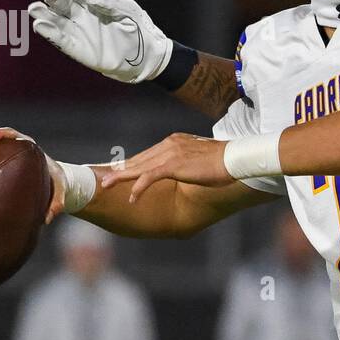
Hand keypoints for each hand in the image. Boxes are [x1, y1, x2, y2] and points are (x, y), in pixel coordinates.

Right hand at [28, 0, 172, 83]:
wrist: (149, 54)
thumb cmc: (139, 29)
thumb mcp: (127, 10)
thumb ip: (108, 4)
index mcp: (95, 4)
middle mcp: (85, 17)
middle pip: (64, 5)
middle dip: (54, 0)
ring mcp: (82, 34)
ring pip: (58, 23)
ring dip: (45, 16)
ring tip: (34, 9)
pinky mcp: (81, 51)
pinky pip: (63, 41)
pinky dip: (51, 34)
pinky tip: (40, 26)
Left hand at [99, 132, 231, 202]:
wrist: (236, 158)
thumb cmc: (224, 162)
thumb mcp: (201, 159)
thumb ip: (188, 162)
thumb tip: (188, 170)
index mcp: (174, 142)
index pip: (148, 155)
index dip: (131, 164)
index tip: (118, 171)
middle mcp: (169, 144)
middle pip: (139, 159)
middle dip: (120, 169)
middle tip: (104, 178)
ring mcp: (170, 153)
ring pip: (140, 167)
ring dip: (122, 177)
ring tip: (107, 185)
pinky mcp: (174, 165)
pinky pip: (150, 177)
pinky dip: (139, 187)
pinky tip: (131, 197)